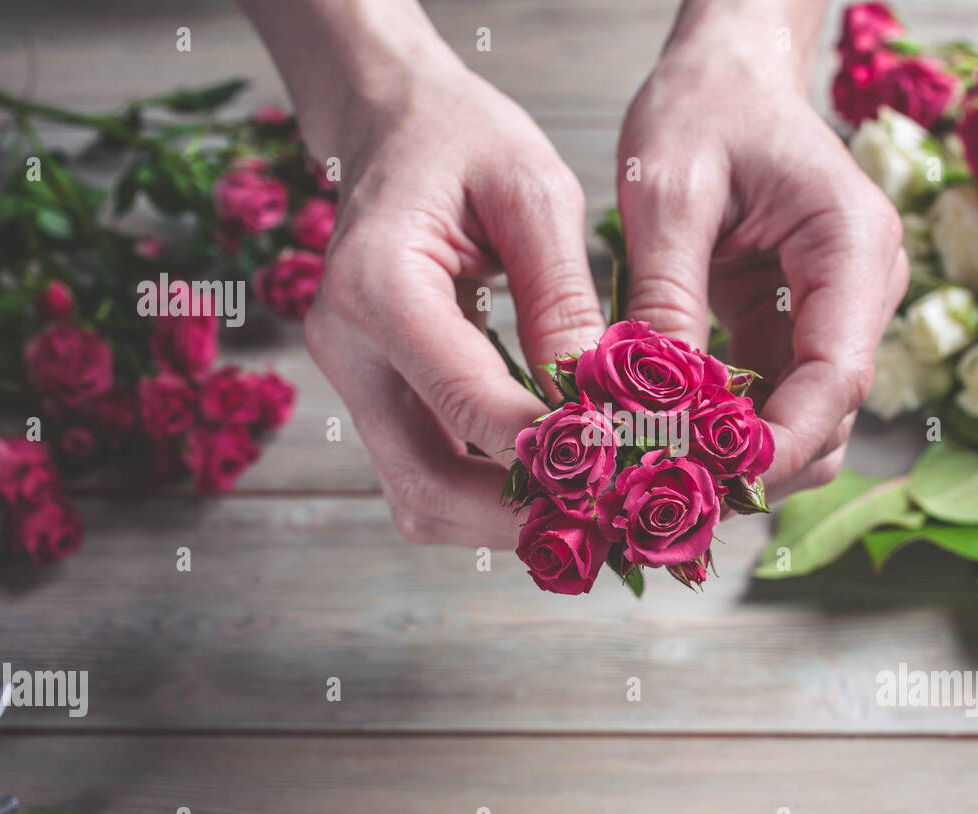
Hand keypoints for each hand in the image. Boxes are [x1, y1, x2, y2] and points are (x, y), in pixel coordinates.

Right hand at [246, 4, 606, 548]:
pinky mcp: (374, 396)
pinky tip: (555, 486)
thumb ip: (564, 297)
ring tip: (595, 516)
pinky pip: (427, 475)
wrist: (391, 126)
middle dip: (525, 517)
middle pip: (428, 483)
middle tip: (616, 524)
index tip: (630, 467)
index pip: (466, 401)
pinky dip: (489, 497)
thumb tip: (600, 403)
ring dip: (506, 522)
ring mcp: (353, 381)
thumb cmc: (463, 139)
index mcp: (377, 285)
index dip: (549, 450)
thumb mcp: (534, 192)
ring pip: (421, 499)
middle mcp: (348, 348)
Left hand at [617, 1, 908, 498]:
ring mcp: (837, 309)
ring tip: (668, 474)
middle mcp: (863, 286)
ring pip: (809, 417)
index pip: (838, 375)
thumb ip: (666, 295)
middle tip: (675, 493)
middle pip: (832, 412)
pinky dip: (731, 426)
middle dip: (762, 463)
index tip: (717, 485)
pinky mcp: (799, 321)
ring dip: (747, 454)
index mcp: (852, 245)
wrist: (725, 71)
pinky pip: (776, 394)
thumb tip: (655, 406)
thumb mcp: (666, 191)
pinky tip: (675, 440)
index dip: (783, 444)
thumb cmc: (701, 107)